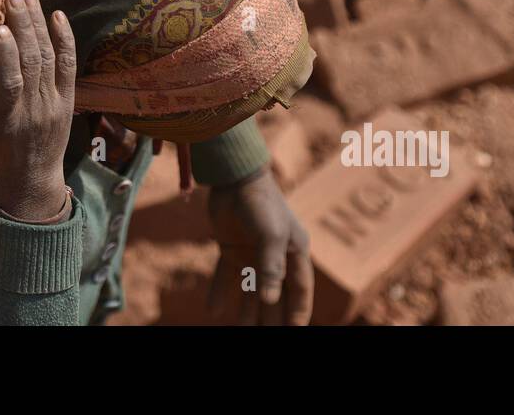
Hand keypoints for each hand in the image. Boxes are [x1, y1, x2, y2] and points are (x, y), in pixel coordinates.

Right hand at [0, 0, 76, 221]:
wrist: (30, 181)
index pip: (9, 82)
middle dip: (24, 26)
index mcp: (3, 119)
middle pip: (31, 62)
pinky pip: (69, 65)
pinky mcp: (68, 100)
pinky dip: (64, 39)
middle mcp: (31, 110)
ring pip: (49, 58)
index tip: (0, 28)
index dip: (7, 54)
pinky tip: (57, 15)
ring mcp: (53, 104)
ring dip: (39, 25)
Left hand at [206, 170, 313, 324]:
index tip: (294, 331)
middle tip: (266, 336)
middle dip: (272, 317)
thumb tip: (269, 299)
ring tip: (242, 331)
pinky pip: (226, 276)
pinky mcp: (230, 248)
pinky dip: (220, 293)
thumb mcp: (271, 235)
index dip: (298, 311)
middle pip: (275, 295)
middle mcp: (274, 256)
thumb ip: (271, 267)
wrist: (233, 177)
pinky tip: (214, 310)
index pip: (299, 289)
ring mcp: (251, 253)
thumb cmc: (261, 203)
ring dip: (247, 311)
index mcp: (294, 252)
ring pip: (250, 290)